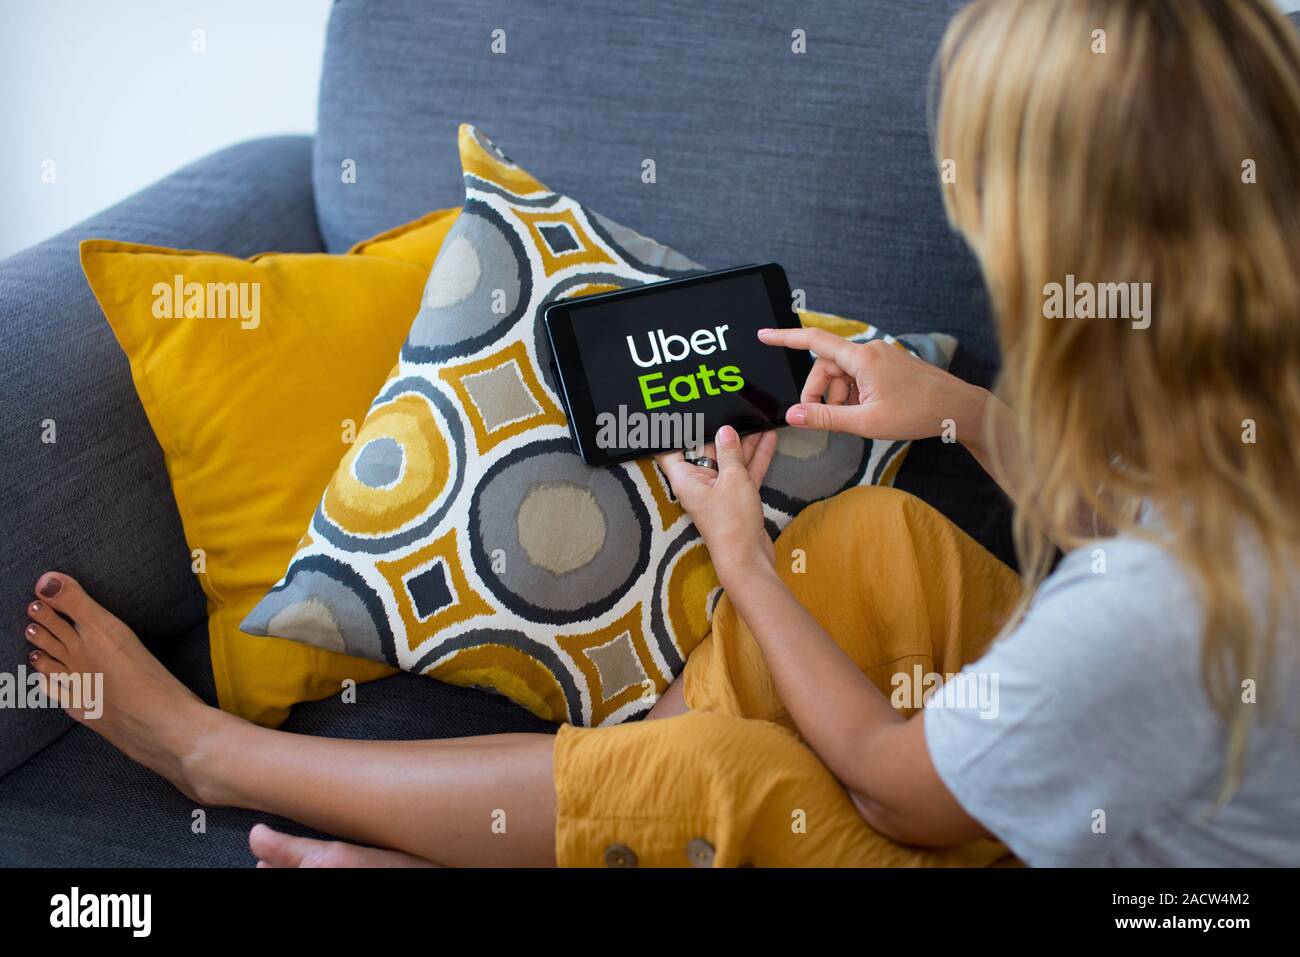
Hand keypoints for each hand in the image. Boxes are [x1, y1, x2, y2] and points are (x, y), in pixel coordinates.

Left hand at [655, 426, 778, 581]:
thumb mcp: (734, 479)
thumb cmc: (732, 524)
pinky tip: (767, 439)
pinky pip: (744, 472)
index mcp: (686, 478)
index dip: (673, 431)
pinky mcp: (736, 498)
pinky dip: (755, 458)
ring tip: (756, 418)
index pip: (670, 450)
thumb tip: (726, 431)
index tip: (681, 413)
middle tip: (731, 408)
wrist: (748, 558)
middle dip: (719, 430)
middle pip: (705, 449)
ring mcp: (718, 491)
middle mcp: (699, 483)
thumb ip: (730, 452)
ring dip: (743, 442)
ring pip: (729, 460)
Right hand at [756, 327, 988, 444]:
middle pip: (827, 365)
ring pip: (844, 373)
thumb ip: (826, 418)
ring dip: (840, 396)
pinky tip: (868, 412)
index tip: (764, 335)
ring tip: (856, 418)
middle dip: (820, 391)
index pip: (814, 341)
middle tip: (822, 418)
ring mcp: (881, 356)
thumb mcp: (866, 422)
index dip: (785, 338)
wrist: (957, 408)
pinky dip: (855, 394)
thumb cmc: (917, 413)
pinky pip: (860, 375)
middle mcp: (870, 350)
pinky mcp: (889, 364)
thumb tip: (794, 414)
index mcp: (861, 358)